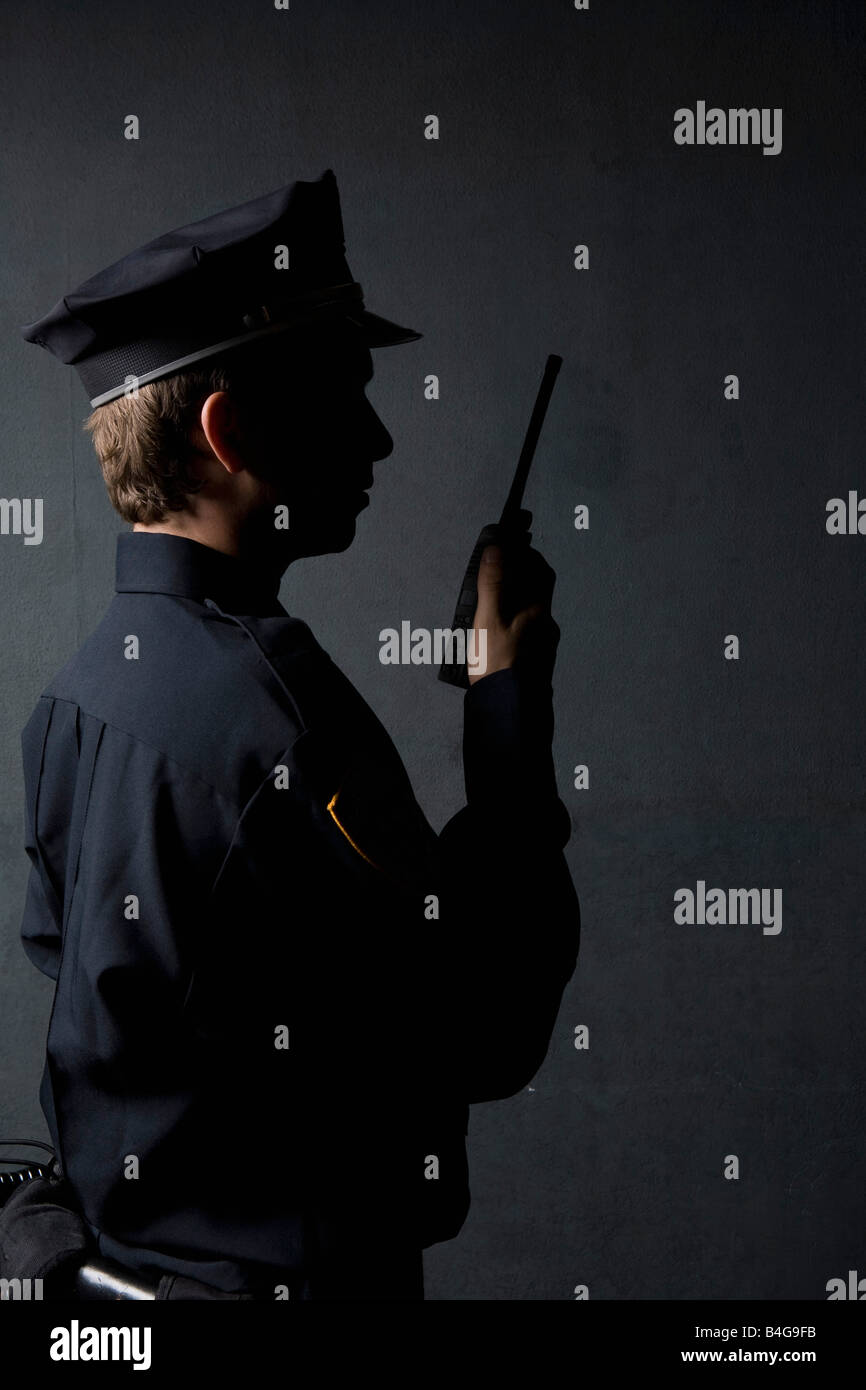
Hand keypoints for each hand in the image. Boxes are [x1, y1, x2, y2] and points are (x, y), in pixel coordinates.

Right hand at [468, 529, 559, 685]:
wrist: (511, 710)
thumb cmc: (500, 667)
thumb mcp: (489, 620)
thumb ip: (493, 584)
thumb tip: (497, 550)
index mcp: (539, 612)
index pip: (541, 572)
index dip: (529, 556)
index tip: (516, 546)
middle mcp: (546, 627)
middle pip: (538, 593)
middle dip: (523, 578)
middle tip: (505, 569)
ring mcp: (543, 646)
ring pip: (533, 614)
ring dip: (518, 602)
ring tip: (496, 600)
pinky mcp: (536, 663)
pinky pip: (528, 633)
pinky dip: (516, 623)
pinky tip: (500, 631)